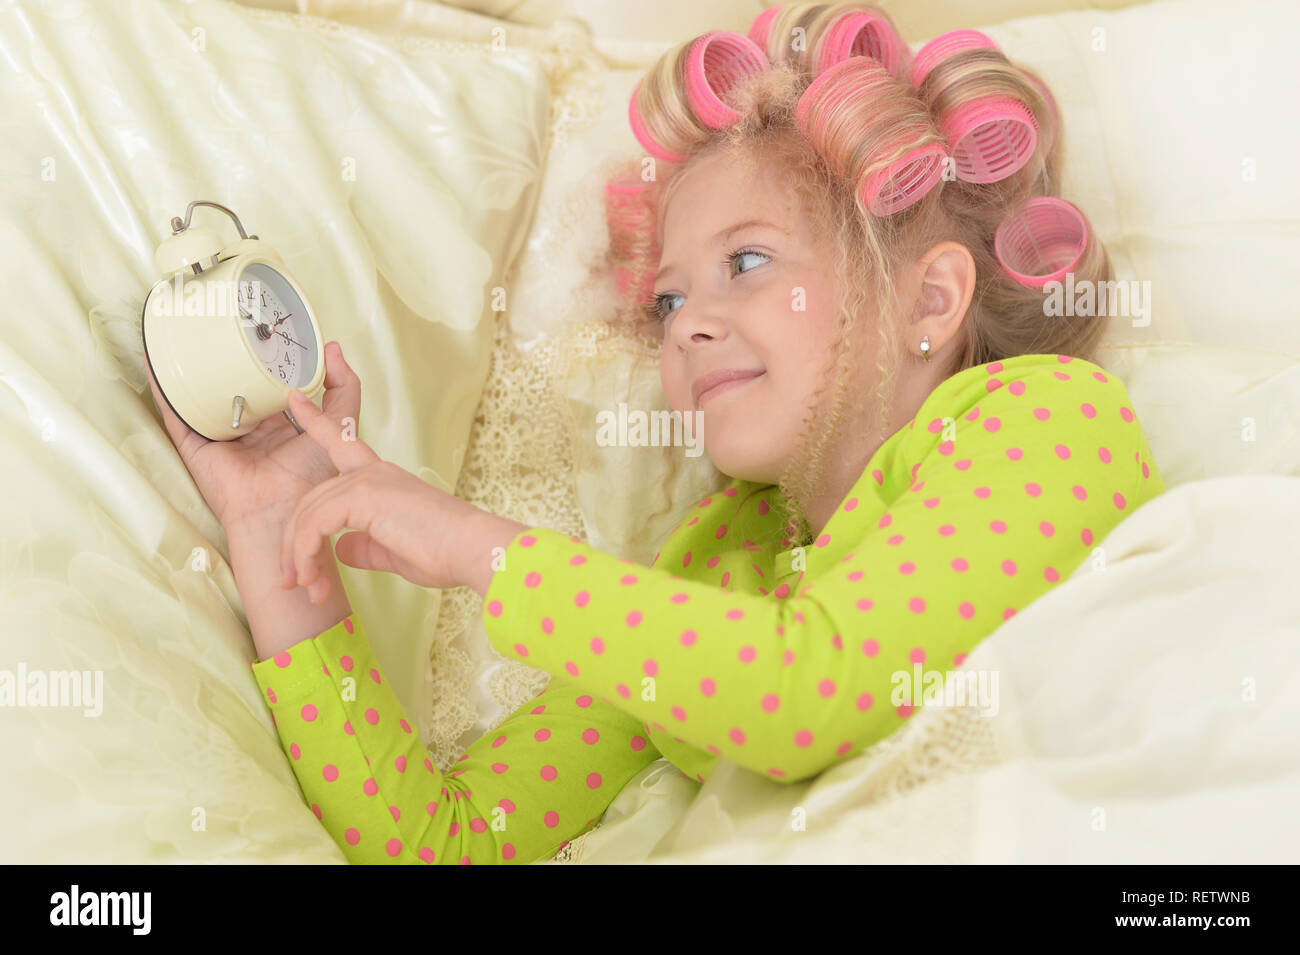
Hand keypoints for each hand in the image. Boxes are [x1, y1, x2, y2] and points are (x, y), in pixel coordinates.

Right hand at [145, 340, 360, 530]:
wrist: (279, 508)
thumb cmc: (312, 475)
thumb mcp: (340, 425)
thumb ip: (344, 389)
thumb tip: (334, 348)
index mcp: (280, 419)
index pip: (269, 379)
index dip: (267, 354)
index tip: (264, 324)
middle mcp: (248, 424)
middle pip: (233, 381)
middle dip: (228, 353)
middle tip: (223, 317)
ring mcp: (219, 432)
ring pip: (201, 391)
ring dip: (189, 365)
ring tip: (183, 329)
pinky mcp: (194, 443)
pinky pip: (174, 410)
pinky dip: (163, 386)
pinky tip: (155, 359)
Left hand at [277, 387, 488, 600]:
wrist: (471, 549)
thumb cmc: (445, 552)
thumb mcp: (394, 550)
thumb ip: (364, 546)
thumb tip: (341, 549)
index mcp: (382, 478)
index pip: (341, 443)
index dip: (315, 420)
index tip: (293, 398)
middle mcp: (371, 472)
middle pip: (311, 497)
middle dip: (293, 541)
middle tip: (292, 581)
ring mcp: (366, 481)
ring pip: (308, 513)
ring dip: (298, 555)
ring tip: (302, 587)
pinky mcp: (362, 496)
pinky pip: (314, 524)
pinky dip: (306, 553)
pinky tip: (313, 578)